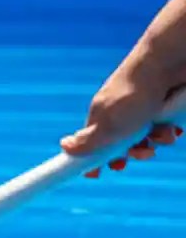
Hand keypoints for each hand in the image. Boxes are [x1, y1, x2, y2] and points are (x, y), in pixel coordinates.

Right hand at [60, 59, 183, 177]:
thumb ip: (87, 141)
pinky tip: (172, 126)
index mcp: (102, 118)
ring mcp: (143, 111)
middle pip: (124, 146)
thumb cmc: (133, 93)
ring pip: (148, 139)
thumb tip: (64, 146)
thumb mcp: (107, 124)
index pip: (93, 145)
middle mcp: (121, 115)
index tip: (97, 174)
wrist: (166, 64)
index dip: (95, 160)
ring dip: (157, 141)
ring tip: (162, 133)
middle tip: (142, 152)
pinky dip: (170, 130)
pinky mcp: (163, 107)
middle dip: (135, 153)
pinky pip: (166, 128)